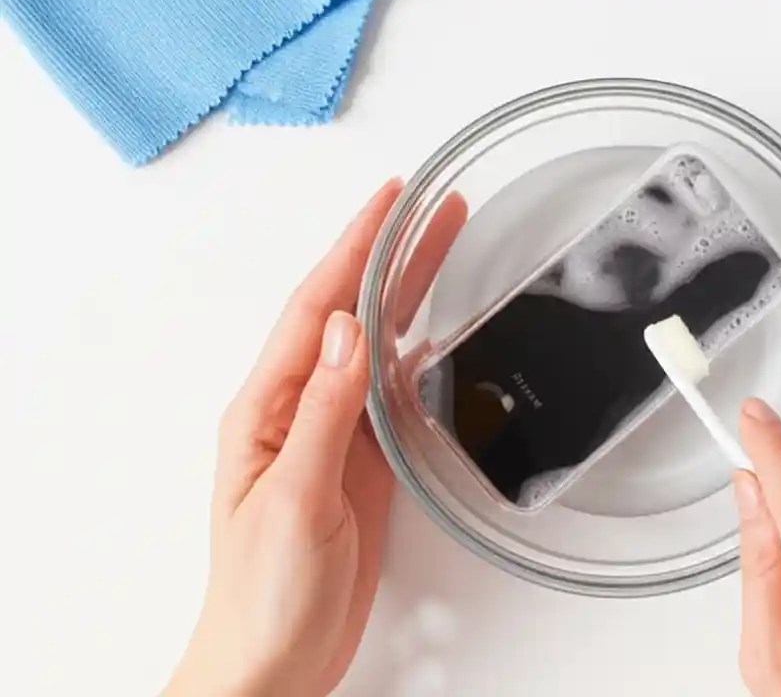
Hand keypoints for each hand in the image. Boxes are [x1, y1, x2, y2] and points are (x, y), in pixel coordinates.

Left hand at [165, 180, 465, 696]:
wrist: (276, 658)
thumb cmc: (263, 591)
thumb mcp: (291, 496)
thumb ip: (320, 413)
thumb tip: (344, 330)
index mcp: (266, 408)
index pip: (313, 309)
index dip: (352, 249)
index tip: (388, 201)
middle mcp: (297, 409)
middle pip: (349, 313)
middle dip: (389, 255)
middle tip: (435, 208)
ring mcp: (333, 434)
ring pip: (376, 346)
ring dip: (408, 295)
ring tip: (444, 248)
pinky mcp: (362, 463)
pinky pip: (393, 393)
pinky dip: (418, 353)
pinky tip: (437, 332)